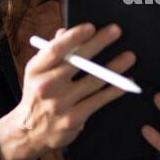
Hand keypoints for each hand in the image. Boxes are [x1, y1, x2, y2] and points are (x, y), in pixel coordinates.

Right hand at [0, 22, 135, 159]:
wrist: (30, 132)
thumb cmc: (38, 95)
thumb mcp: (38, 72)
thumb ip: (52, 52)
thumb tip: (65, 31)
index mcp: (36, 70)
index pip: (55, 49)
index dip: (74, 37)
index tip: (91, 27)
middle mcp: (46, 86)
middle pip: (77, 62)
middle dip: (99, 43)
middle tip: (116, 31)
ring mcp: (61, 104)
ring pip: (94, 81)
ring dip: (114, 67)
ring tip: (129, 57)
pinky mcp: (74, 118)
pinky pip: (100, 100)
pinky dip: (115, 90)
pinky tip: (126, 82)